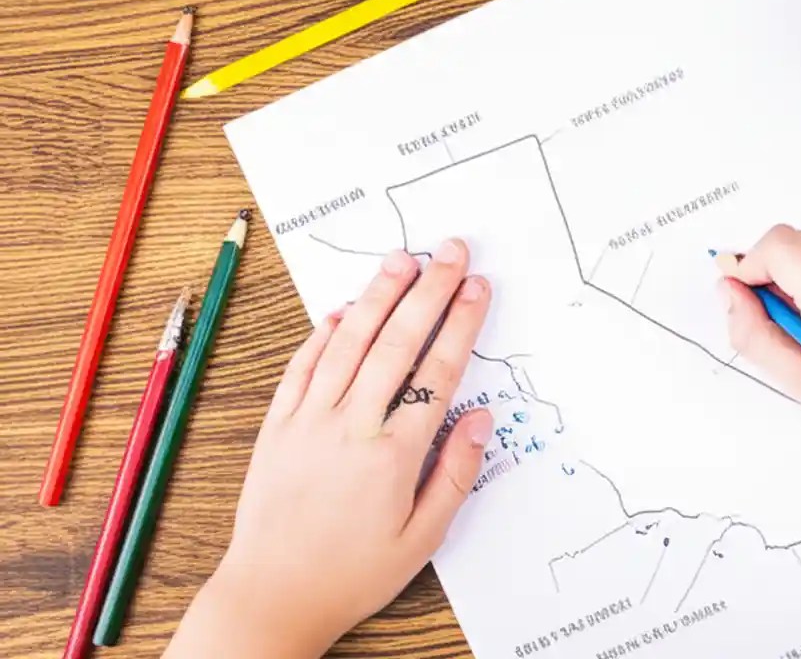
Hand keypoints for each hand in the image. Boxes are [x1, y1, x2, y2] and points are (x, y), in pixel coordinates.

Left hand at [167, 243, 491, 657]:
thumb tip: (480, 420)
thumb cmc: (352, 574)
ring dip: (377, 295)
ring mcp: (309, 420)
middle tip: (451, 251)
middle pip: (397, 342)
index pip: (437, 371)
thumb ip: (454, 475)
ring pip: (348, 342)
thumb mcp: (422, 539)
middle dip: (429, 291)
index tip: (477, 288)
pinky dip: (322, 333)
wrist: (273, 595)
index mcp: (394, 455)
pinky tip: (342, 309)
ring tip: (402, 259)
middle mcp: (351, 426)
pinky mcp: (277, 425)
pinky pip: (302, 366)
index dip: (461, 323)